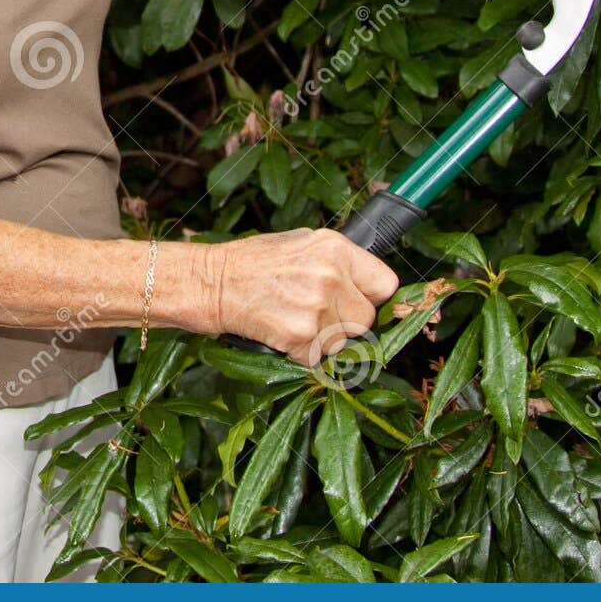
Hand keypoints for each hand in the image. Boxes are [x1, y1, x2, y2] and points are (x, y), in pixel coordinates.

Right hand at [206, 228, 398, 364]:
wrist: (215, 282)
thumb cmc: (254, 261)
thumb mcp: (301, 243)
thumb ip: (338, 261)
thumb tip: (365, 283)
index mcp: (337, 249)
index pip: (385, 284)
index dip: (373, 297)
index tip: (362, 302)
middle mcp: (332, 276)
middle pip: (366, 319)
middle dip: (347, 323)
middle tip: (321, 316)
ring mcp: (317, 308)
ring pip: (342, 343)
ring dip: (323, 341)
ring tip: (295, 320)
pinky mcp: (301, 336)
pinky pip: (317, 358)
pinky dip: (301, 354)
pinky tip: (283, 333)